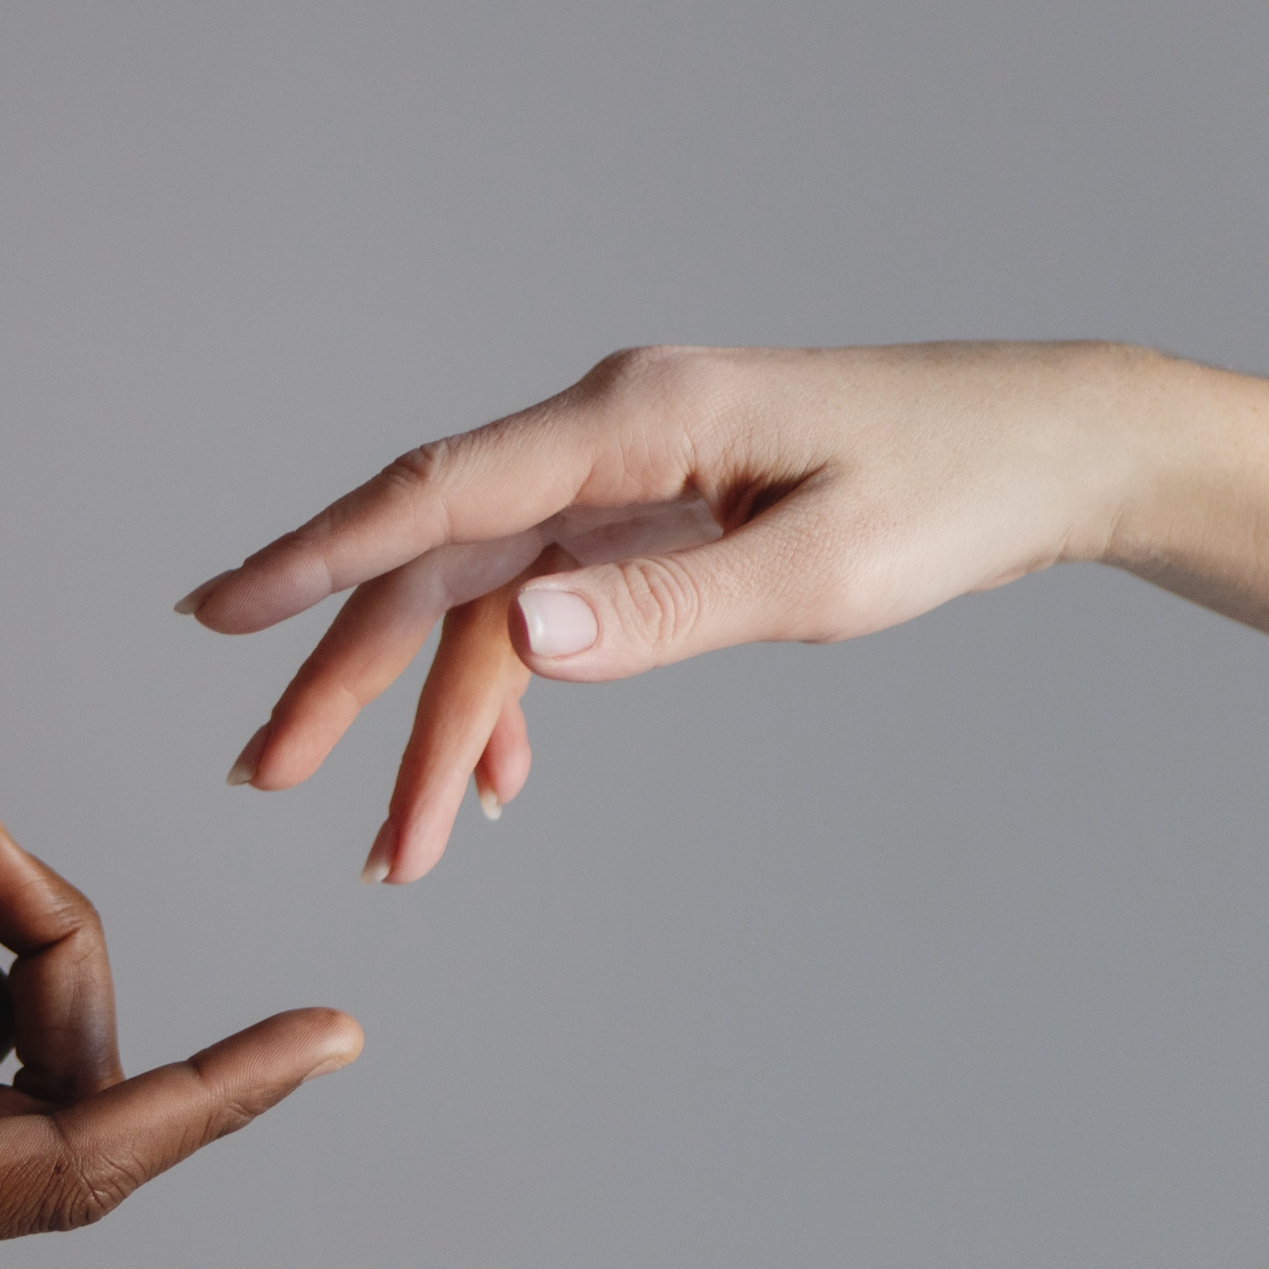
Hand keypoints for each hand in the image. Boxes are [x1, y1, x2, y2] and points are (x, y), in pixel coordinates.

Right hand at [175, 344, 1163, 882]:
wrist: (1048, 451)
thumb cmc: (951, 490)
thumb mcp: (820, 574)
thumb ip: (663, 608)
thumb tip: (521, 633)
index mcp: (633, 422)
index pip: (438, 495)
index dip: (316, 556)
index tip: (219, 612)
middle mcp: (610, 434)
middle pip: (437, 561)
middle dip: (346, 675)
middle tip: (270, 775)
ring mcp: (629, 475)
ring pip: (488, 601)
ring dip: (438, 721)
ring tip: (394, 846)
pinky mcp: (658, 515)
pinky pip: (549, 604)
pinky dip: (515, 692)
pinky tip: (503, 780)